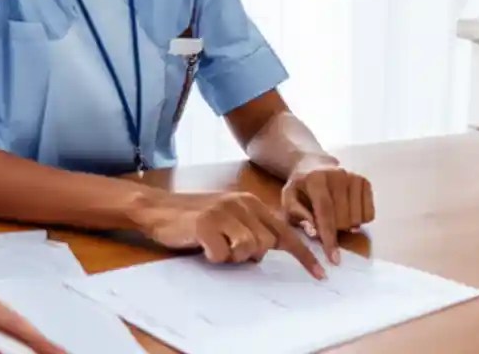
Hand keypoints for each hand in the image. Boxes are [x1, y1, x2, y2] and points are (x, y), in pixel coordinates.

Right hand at [131, 190, 325, 278]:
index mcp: (250, 203)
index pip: (285, 232)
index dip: (303, 255)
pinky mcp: (206, 224)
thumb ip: (251, 229)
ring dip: (230, 255)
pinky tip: (202, 245)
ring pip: (247, 250)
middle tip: (227, 247)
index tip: (320, 274)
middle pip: (266, 244)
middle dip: (250, 254)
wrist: (157, 209)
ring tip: (213, 244)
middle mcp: (241, 204)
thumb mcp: (229, 219)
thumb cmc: (194, 218)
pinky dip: (213, 257)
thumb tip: (266, 251)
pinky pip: (222, 255)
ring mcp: (223, 212)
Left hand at [281, 155, 374, 264]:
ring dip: (347, 226)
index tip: (334, 259)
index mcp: (315, 179)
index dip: (329, 237)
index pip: (325, 212)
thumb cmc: (300, 189)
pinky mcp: (364, 181)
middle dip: (334, 231)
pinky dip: (360, 220)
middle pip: (343, 218)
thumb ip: (297, 216)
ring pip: (358, 219)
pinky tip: (348, 212)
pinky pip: (369, 214)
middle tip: (324, 226)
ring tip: (335, 218)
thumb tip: (313, 232)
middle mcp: (337, 174)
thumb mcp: (288, 201)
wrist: (313, 165)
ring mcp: (353, 176)